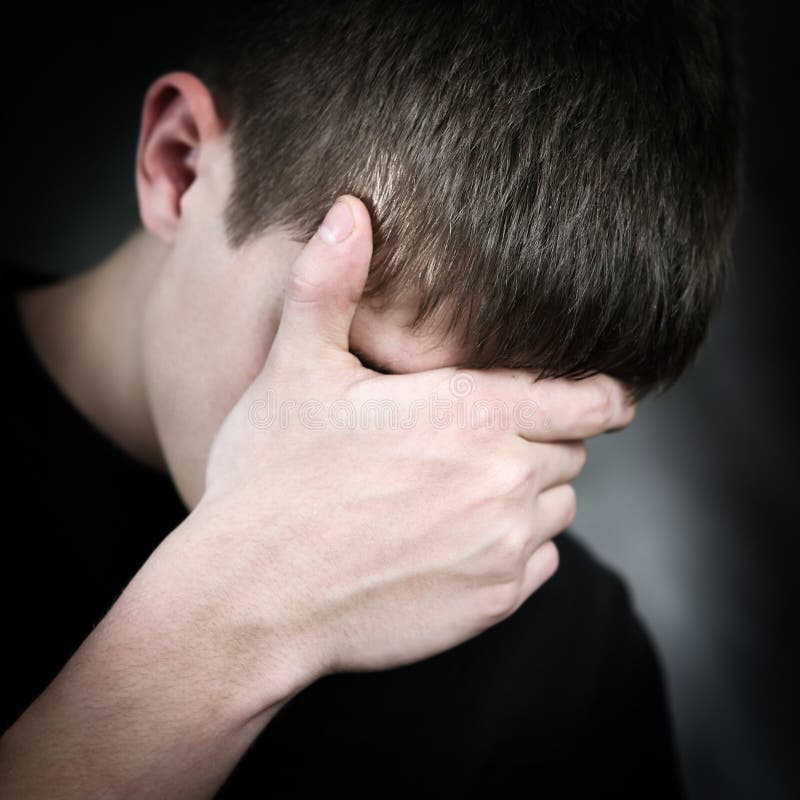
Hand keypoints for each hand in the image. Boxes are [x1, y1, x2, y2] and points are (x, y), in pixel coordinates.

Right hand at [171, 196, 636, 714]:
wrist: (252, 599)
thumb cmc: (271, 480)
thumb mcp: (294, 372)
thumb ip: (328, 286)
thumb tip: (349, 210)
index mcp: (471, 414)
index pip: (591, 399)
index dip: (604, 393)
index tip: (601, 393)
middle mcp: (505, 481)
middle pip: (572, 450)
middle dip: (541, 438)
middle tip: (483, 438)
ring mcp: (503, 547)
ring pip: (559, 506)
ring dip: (530, 492)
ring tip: (465, 488)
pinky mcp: (492, 602)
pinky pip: (539, 561)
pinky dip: (516, 546)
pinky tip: (458, 539)